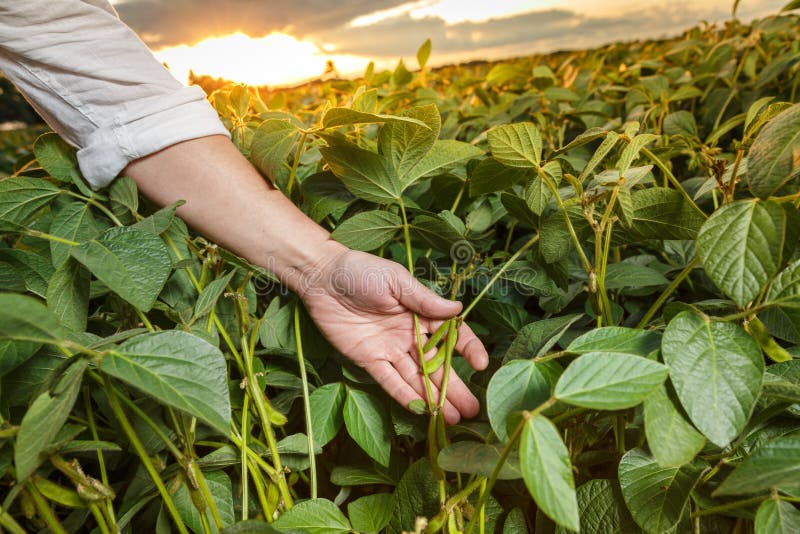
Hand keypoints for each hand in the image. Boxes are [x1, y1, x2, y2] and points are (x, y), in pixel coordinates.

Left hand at [298, 242, 488, 423]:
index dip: (467, 349)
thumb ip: (425, 299)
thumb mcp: (397, 280)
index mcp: (421, 312)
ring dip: (435, 398)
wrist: (322, 278)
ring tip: (455, 419)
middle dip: (454, 387)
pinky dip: (405, 396)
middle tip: (473, 409)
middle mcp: (409, 334)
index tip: (481, 364)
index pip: (452, 334)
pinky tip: (423, 411)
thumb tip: (458, 309)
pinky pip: (389, 380)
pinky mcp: (368, 360)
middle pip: (437, 364)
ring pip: (417, 378)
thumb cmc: (361, 270)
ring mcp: (390, 349)